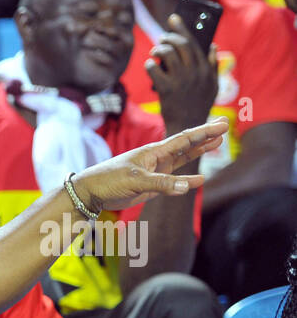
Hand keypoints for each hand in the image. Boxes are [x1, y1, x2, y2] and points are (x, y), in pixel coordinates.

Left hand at [70, 118, 226, 212]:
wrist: (92, 192)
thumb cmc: (110, 180)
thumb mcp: (136, 181)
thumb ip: (162, 183)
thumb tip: (188, 186)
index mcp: (153, 151)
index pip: (184, 138)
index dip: (204, 131)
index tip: (222, 124)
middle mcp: (157, 158)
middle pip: (186, 145)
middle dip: (205, 136)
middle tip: (225, 126)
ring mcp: (155, 171)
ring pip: (182, 159)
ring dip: (199, 152)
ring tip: (218, 143)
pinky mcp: (152, 184)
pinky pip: (174, 180)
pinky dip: (187, 179)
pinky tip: (200, 179)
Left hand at [146, 13, 217, 131]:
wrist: (188, 127)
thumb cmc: (199, 105)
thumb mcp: (212, 85)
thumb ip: (212, 66)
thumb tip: (212, 46)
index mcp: (206, 69)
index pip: (194, 42)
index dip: (182, 28)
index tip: (172, 19)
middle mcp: (195, 72)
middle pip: (181, 45)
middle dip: (169, 36)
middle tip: (161, 36)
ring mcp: (181, 80)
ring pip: (168, 54)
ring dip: (159, 48)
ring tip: (155, 50)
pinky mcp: (167, 90)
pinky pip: (155, 70)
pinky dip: (150, 65)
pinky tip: (149, 65)